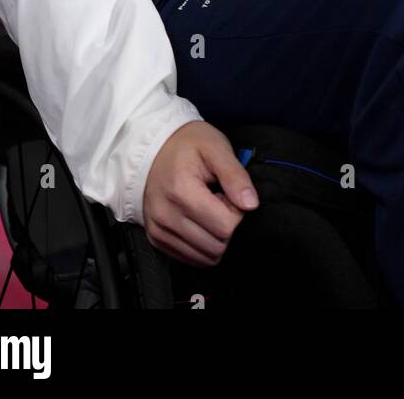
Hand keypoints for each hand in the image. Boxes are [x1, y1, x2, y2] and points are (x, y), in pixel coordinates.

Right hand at [142, 120, 259, 266]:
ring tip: (208, 209)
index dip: (236, 212)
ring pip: (204, 258)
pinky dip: (201, 244)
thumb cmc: (187, 145)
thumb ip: (235, 175)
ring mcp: (158, 231)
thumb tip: (251, 204)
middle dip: (226, 226)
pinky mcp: (156, 239)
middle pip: (216, 246)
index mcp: (181, 190)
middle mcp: (165, 216)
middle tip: (220, 201)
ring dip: (214, 237)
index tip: (228, 193)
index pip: (225, 226)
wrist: (152, 149)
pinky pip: (189, 258)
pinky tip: (197, 219)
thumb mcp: (215, 147)